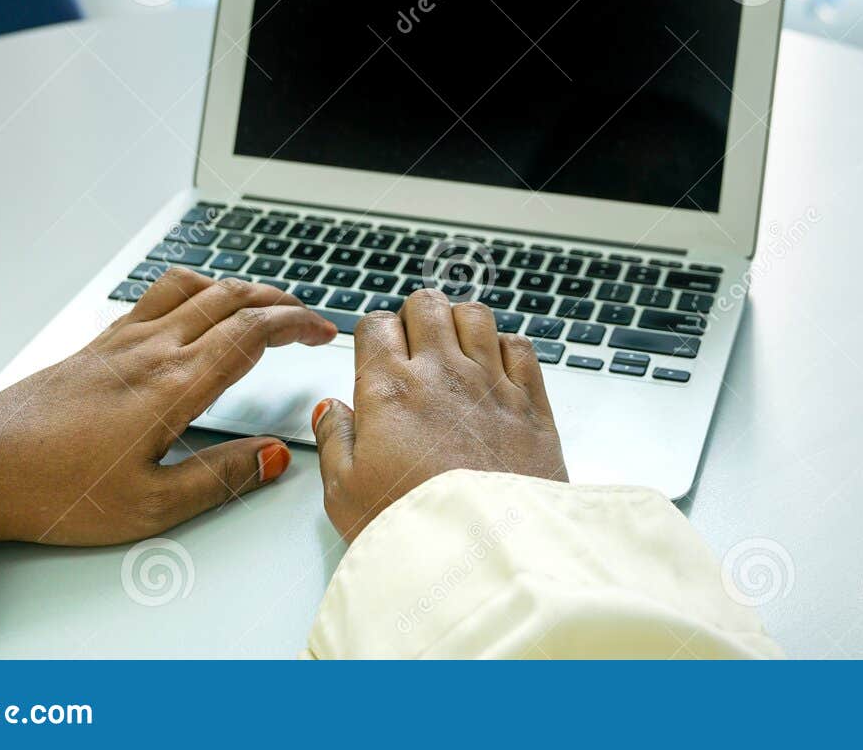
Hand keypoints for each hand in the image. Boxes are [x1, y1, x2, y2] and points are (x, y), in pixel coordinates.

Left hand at [0, 270, 337, 544]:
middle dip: (281, 301)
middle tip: (308, 320)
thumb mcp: (148, 507)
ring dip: (241, 287)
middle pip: (232, 297)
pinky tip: (198, 306)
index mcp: (172, 386)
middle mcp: (151, 350)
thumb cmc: (53, 491)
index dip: (297, 323)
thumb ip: (219, 478)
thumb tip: (272, 457)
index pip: (252, 332)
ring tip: (264, 303)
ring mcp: (122, 340)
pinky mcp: (98, 344)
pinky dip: (198, 288)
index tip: (323, 333)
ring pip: (197, 286)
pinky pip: (159, 294)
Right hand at [312, 287, 566, 538]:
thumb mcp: (346, 494)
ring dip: (461, 324)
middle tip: (415, 348)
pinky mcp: (532, 402)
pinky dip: (506, 348)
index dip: (373, 334)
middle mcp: (443, 375)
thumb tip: (331, 411)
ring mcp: (492, 383)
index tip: (376, 354)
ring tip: (455, 352)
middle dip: (416, 317)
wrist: (488, 558)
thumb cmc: (417, 530)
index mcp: (391, 390)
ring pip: (475, 314)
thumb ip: (334, 441)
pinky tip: (495, 371)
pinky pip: (520, 345)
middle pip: (427, 304)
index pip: (376, 324)